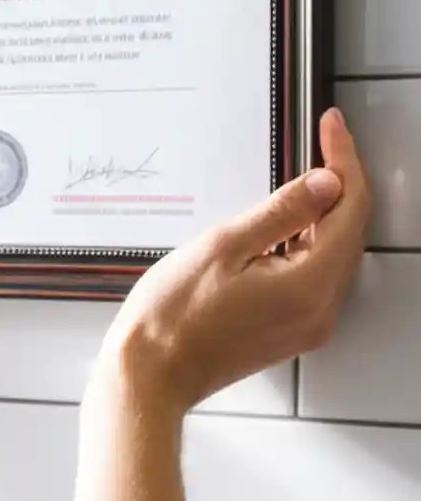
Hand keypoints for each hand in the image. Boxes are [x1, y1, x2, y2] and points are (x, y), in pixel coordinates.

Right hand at [91, 107, 371, 415]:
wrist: (149, 374)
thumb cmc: (172, 316)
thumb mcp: (223, 246)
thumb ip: (281, 212)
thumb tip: (326, 183)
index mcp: (310, 286)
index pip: (349, 208)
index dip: (344, 161)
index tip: (332, 127)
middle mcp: (321, 310)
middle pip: (350, 232)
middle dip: (342, 184)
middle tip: (324, 142)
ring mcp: (307, 325)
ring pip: (334, 254)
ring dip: (326, 214)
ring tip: (307, 178)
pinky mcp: (290, 332)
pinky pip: (315, 277)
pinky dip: (309, 244)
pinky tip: (288, 228)